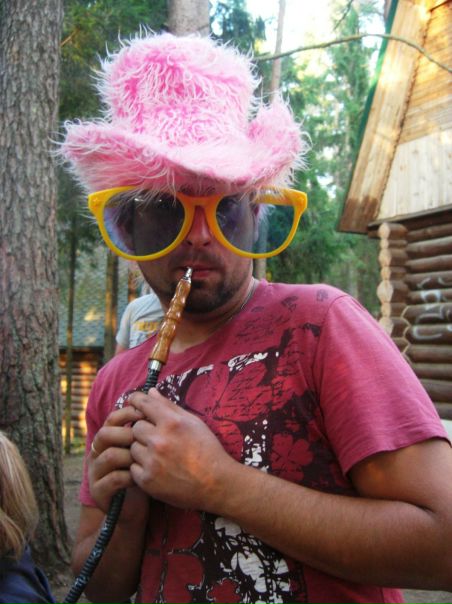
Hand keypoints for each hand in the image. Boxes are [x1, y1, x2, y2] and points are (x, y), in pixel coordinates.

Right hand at [88, 405, 146, 514]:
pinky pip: (113, 479)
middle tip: (145, 438)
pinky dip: (130, 476)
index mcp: (109, 438)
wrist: (139, 507)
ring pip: (109, 456)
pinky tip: (143, 477)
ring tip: (146, 459)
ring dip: (130, 455)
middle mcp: (97, 453)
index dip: (127, 413)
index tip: (145, 413)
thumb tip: (154, 391)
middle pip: (104, 434)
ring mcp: (96, 473)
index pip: (112, 418)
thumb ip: (150, 420)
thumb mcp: (149, 444)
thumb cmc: (147, 470)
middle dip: (126, 434)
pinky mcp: (99, 492)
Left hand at [128, 389, 236, 511]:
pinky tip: (158, 470)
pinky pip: (133, 468)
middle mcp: (159, 440)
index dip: (137, 401)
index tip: (135, 403)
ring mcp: (152, 462)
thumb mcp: (193, 422)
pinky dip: (143, 469)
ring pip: (133, 448)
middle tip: (158, 439)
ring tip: (160, 456)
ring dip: (142, 450)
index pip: (142, 403)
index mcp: (172, 422)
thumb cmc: (207, 449)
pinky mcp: (147, 480)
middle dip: (144, 431)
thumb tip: (150, 391)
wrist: (215, 483)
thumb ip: (169, 406)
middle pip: (136, 427)